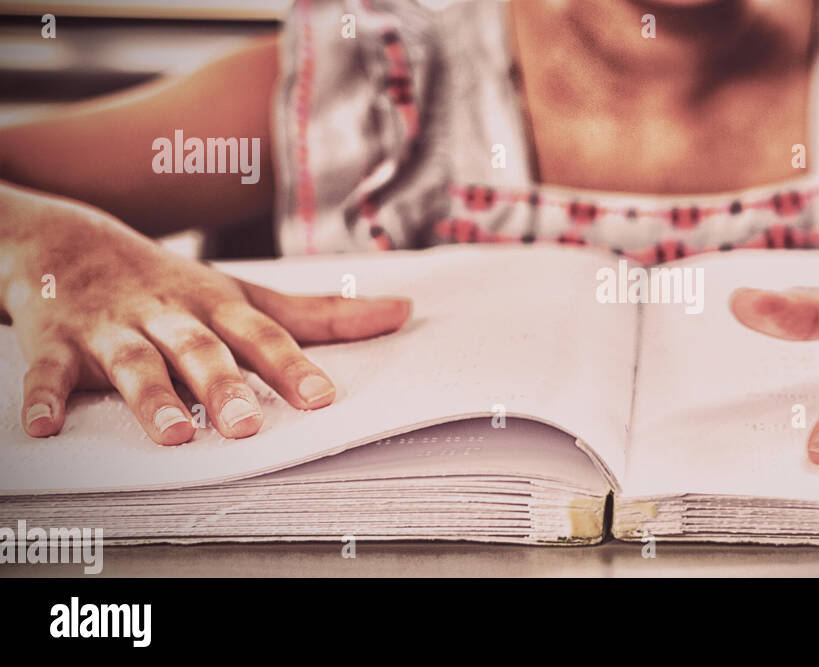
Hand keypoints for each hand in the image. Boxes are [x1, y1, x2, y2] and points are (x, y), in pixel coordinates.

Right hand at [2, 194, 410, 444]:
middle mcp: (168, 315)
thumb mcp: (244, 292)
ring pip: (133, 363)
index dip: (291, 366)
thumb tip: (403, 311)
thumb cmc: (173, 283)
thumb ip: (320, 313)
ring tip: (175, 435)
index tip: (321, 398)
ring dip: (151, 398)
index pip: (261, 335)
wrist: (67, 239)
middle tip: (249, 423)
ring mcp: (112, 328)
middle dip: (224, 384)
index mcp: (216, 306)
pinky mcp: (56, 342)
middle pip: (199, 350)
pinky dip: (42, 397)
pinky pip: (46, 371)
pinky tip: (44, 427)